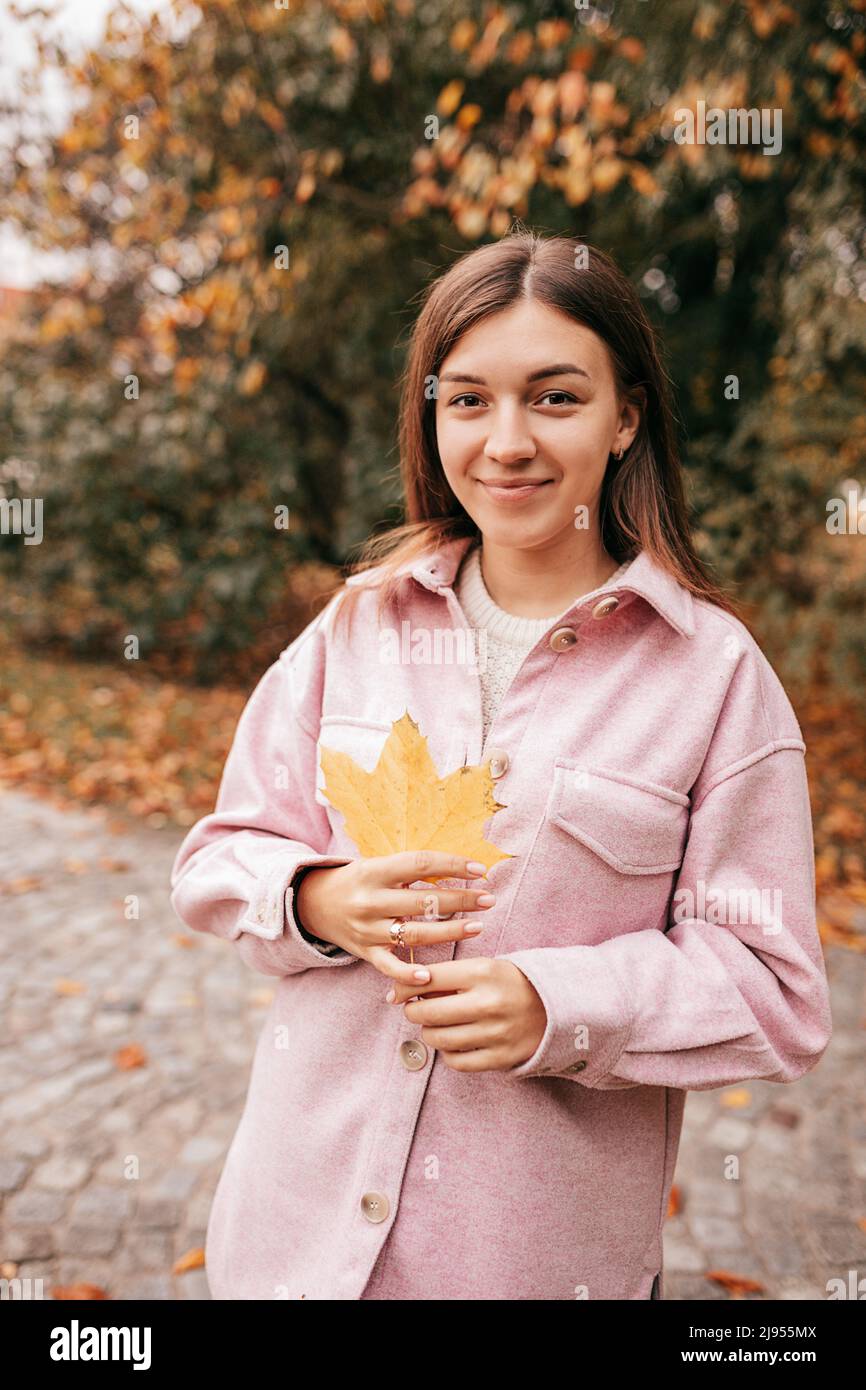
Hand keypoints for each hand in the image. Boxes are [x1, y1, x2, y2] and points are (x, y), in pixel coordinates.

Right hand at [294, 851, 495, 987]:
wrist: (314, 904)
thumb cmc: (358, 881)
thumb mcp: (377, 865)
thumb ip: (410, 869)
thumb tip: (459, 866)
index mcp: (374, 871)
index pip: (419, 864)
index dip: (451, 865)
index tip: (479, 869)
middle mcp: (370, 900)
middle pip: (422, 900)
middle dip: (460, 899)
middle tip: (488, 900)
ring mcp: (367, 929)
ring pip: (414, 933)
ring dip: (450, 931)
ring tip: (477, 926)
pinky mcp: (365, 952)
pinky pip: (388, 966)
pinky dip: (407, 974)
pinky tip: (429, 975)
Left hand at [385, 957, 547, 1072]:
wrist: (556, 1006)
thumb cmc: (510, 983)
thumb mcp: (484, 968)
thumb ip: (446, 977)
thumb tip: (400, 991)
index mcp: (483, 972)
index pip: (428, 978)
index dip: (405, 986)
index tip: (398, 992)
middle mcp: (488, 1002)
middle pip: (427, 1012)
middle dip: (413, 1011)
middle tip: (415, 1010)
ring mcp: (495, 1033)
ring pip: (438, 1038)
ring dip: (429, 1032)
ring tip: (436, 1025)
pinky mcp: (501, 1057)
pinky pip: (457, 1061)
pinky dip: (448, 1053)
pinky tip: (454, 1042)